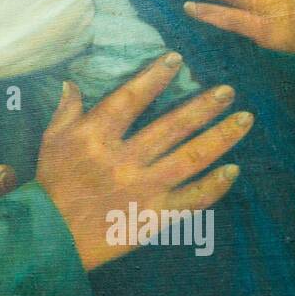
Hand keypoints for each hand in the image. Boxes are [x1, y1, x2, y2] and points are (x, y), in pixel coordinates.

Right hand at [36, 54, 251, 270]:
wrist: (51, 237)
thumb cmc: (50, 185)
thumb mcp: (51, 141)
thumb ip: (66, 110)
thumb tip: (72, 82)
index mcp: (96, 137)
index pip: (130, 99)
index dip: (154, 77)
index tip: (177, 59)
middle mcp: (124, 159)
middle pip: (171, 126)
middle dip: (203, 106)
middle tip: (228, 90)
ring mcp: (143, 188)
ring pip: (190, 158)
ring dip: (220, 137)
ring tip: (244, 120)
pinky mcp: (154, 215)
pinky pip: (191, 200)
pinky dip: (214, 186)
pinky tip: (233, 171)